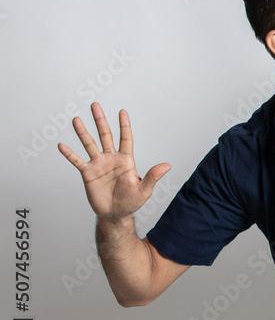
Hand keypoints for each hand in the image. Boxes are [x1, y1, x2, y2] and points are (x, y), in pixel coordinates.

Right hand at [58, 103, 170, 218]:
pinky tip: (61, 145)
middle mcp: (111, 159)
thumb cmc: (131, 202)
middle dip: (100, 120)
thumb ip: (152, 176)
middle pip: (105, 135)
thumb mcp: (144, 190)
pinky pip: (77, 161)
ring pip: (89, 144)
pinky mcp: (87, 174)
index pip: (125, 138)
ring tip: (76, 120)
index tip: (122, 111)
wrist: (115, 214)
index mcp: (126, 160)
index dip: (124, 125)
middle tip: (95, 105)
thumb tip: (167, 166)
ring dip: (82, 132)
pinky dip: (70, 154)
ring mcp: (98, 165)